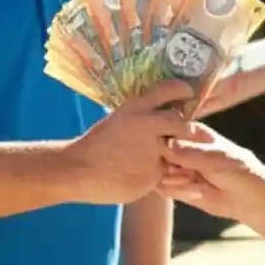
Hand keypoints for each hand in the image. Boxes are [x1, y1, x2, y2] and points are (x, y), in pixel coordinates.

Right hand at [64, 80, 197, 205]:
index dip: (182, 90)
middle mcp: (148, 126)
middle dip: (184, 128)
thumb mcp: (119, 119)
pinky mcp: (152, 175)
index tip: (187, 93)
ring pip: (176, 150)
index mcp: (137, 108)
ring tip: (159, 156)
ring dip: (174, 153)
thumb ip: (141, 117)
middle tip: (180, 132)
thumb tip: (161, 111)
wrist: (78, 169)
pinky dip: (157, 174)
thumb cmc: (96, 144)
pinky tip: (141, 173)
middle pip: (180, 122)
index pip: (170, 90)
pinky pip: (163, 173)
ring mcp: (152, 152)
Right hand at [157, 123, 264, 223]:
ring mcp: (176, 167)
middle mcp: (179, 148)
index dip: (161, 139)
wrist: (250, 199)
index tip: (172, 152)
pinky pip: (163, 188)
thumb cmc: (239, 169)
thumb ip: (193, 153)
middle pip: (155, 152)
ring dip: (174, 180)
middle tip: (187, 173)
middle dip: (166, 164)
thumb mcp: (219, 158)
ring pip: (156, 171)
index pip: (164, 129)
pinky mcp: (176, 186)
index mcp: (189, 132)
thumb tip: (168, 144)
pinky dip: (177, 191)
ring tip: (196, 184)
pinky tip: (196, 192)